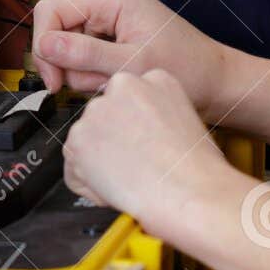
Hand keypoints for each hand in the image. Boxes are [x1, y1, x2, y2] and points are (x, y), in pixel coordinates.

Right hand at [32, 0, 231, 119]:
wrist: (213, 81)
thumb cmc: (187, 68)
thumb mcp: (130, 64)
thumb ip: (84, 54)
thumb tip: (45, 45)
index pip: (50, 11)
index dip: (44, 46)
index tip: (53, 80)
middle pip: (57, 30)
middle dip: (70, 63)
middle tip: (96, 82)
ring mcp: (108, 14)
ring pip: (67, 46)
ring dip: (83, 72)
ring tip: (114, 79)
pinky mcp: (110, 32)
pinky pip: (82, 53)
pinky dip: (92, 72)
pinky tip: (114, 78)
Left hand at [63, 69, 230, 239]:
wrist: (187, 191)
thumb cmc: (196, 166)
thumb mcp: (187, 122)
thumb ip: (157, 118)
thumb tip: (141, 134)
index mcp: (156, 78)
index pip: (129, 99)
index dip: (134, 128)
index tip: (143, 142)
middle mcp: (123, 86)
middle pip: (105, 116)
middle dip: (112, 141)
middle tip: (135, 164)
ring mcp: (98, 110)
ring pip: (86, 141)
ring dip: (98, 162)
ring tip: (130, 178)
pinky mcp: (78, 138)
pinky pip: (73, 170)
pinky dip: (88, 185)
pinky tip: (116, 188)